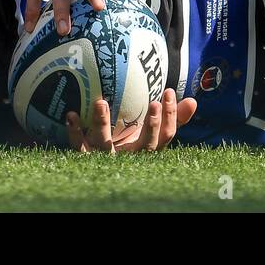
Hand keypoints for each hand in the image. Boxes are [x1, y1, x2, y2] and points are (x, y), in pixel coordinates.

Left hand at [66, 91, 196, 152]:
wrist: (99, 173)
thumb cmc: (129, 144)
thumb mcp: (150, 132)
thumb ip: (171, 118)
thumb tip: (194, 101)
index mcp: (145, 149)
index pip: (165, 136)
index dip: (170, 116)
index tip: (168, 92)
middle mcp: (130, 157)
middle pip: (144, 146)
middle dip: (151, 125)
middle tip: (153, 103)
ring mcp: (107, 159)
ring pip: (107, 146)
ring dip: (102, 123)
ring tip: (100, 102)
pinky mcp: (87, 158)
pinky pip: (79, 146)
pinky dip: (74, 132)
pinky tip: (70, 114)